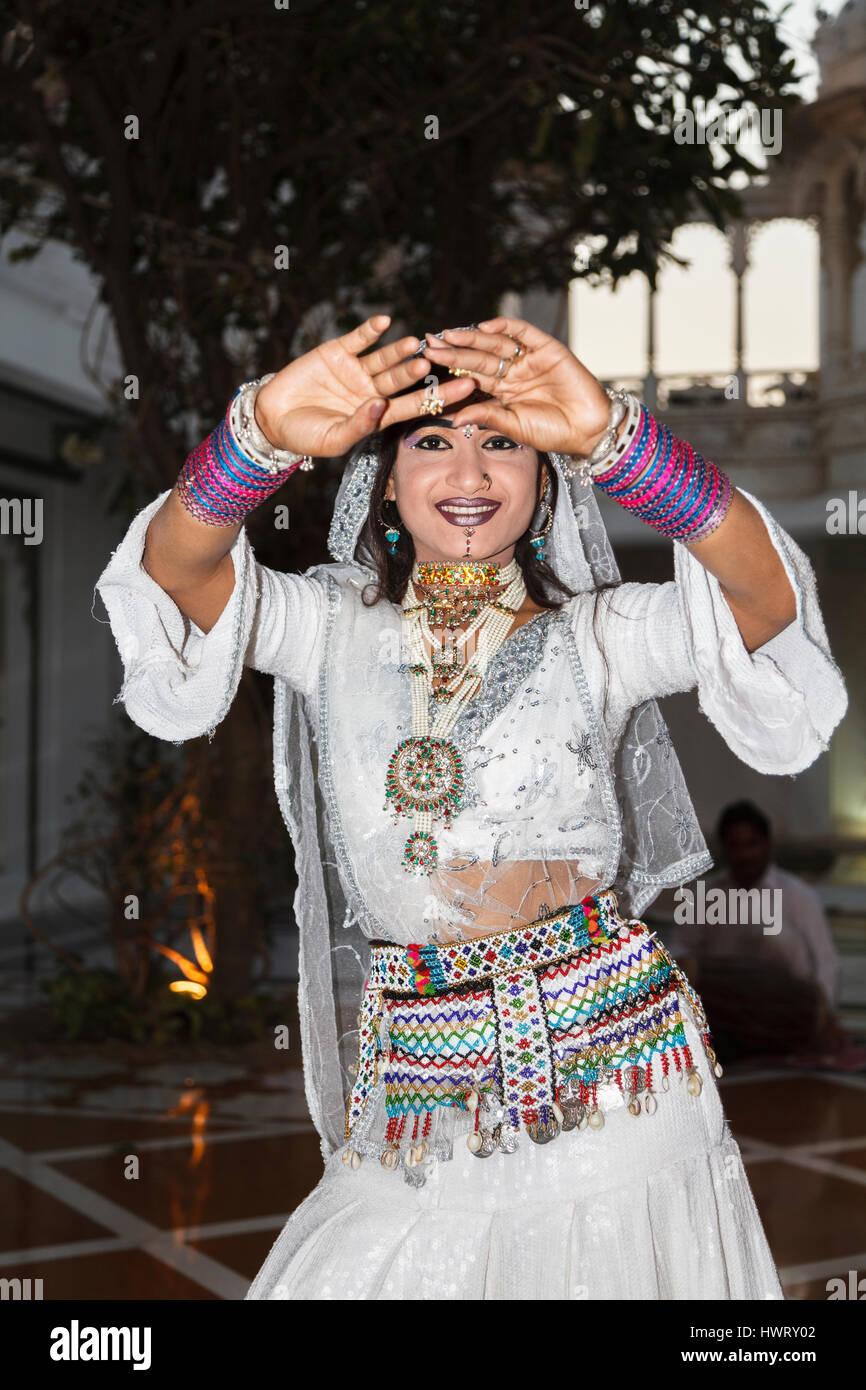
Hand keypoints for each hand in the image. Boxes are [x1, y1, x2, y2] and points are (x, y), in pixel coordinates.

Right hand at [253, 315, 477, 457]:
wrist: (273, 418)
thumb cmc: (306, 436)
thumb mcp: (333, 439)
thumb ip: (359, 425)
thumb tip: (380, 405)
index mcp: (378, 415)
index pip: (415, 405)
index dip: (441, 396)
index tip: (467, 388)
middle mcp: (372, 390)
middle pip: (402, 380)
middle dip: (419, 372)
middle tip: (435, 363)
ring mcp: (356, 370)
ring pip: (383, 358)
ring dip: (398, 350)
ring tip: (413, 344)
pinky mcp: (337, 351)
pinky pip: (358, 338)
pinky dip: (370, 330)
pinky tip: (384, 321)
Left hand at [421, 317, 612, 456]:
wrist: (587, 430)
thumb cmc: (552, 432)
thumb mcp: (513, 426)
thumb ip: (487, 416)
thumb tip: (453, 419)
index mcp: (502, 392)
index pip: (471, 376)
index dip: (451, 368)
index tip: (427, 363)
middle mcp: (513, 372)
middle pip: (479, 356)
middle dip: (454, 350)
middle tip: (430, 344)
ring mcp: (529, 359)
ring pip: (496, 342)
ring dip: (473, 337)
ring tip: (450, 334)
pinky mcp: (547, 348)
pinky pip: (523, 332)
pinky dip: (505, 327)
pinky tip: (485, 327)